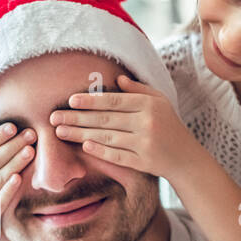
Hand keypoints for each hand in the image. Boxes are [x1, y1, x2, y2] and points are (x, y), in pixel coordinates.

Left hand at [53, 74, 195, 176]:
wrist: (186, 157)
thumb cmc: (169, 125)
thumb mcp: (160, 102)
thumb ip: (138, 90)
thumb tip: (116, 78)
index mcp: (149, 105)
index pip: (114, 101)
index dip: (91, 101)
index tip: (71, 100)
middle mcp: (147, 123)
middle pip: (105, 119)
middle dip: (77, 118)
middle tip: (54, 117)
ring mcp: (144, 144)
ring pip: (107, 137)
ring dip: (80, 134)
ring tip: (60, 131)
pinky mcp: (143, 163)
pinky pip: (117, 156)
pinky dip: (100, 151)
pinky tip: (84, 146)